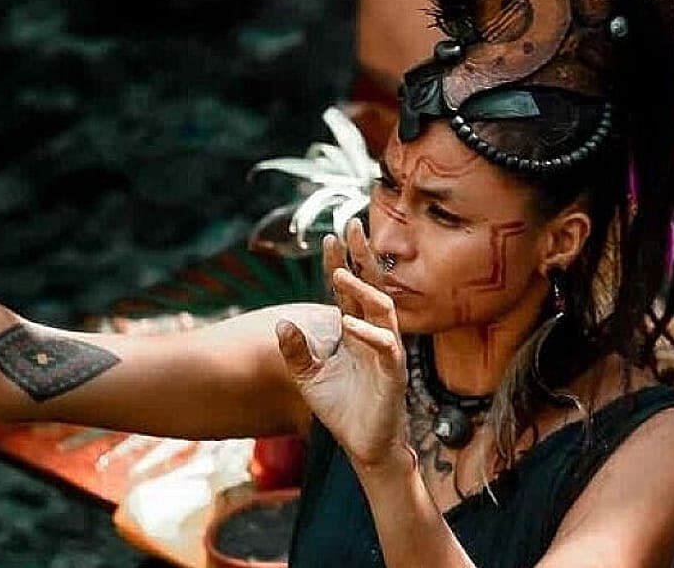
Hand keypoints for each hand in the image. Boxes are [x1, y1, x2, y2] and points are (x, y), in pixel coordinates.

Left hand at [277, 222, 411, 472]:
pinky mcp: (393, 375)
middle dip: (363, 257)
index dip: (340, 264)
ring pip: (383, 309)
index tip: (330, 238)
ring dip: (363, 290)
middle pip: (373, 287)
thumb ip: (295, 350)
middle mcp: (374, 335)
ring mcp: (387, 353)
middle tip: (353, 227)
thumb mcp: (308, 376)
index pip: (349, 291)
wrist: (363, 446)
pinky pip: (386, 346)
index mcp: (356, 332)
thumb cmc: (341, 409)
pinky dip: (367, 333)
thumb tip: (280, 323)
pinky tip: (349, 323)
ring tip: (342, 274)